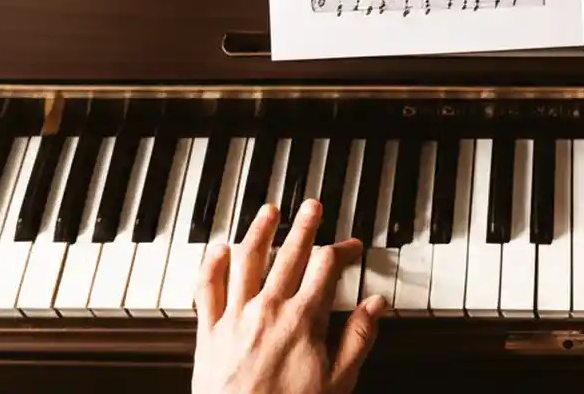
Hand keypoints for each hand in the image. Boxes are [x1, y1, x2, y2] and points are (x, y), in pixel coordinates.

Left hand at [192, 200, 385, 393]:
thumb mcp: (338, 380)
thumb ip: (359, 338)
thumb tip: (376, 305)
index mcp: (303, 319)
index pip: (327, 267)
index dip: (343, 250)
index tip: (352, 248)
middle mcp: (268, 309)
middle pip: (289, 253)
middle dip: (305, 226)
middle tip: (312, 207)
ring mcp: (236, 317)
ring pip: (247, 260)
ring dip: (259, 231)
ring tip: (269, 212)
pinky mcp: (209, 332)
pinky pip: (207, 289)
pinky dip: (212, 265)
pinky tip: (220, 249)